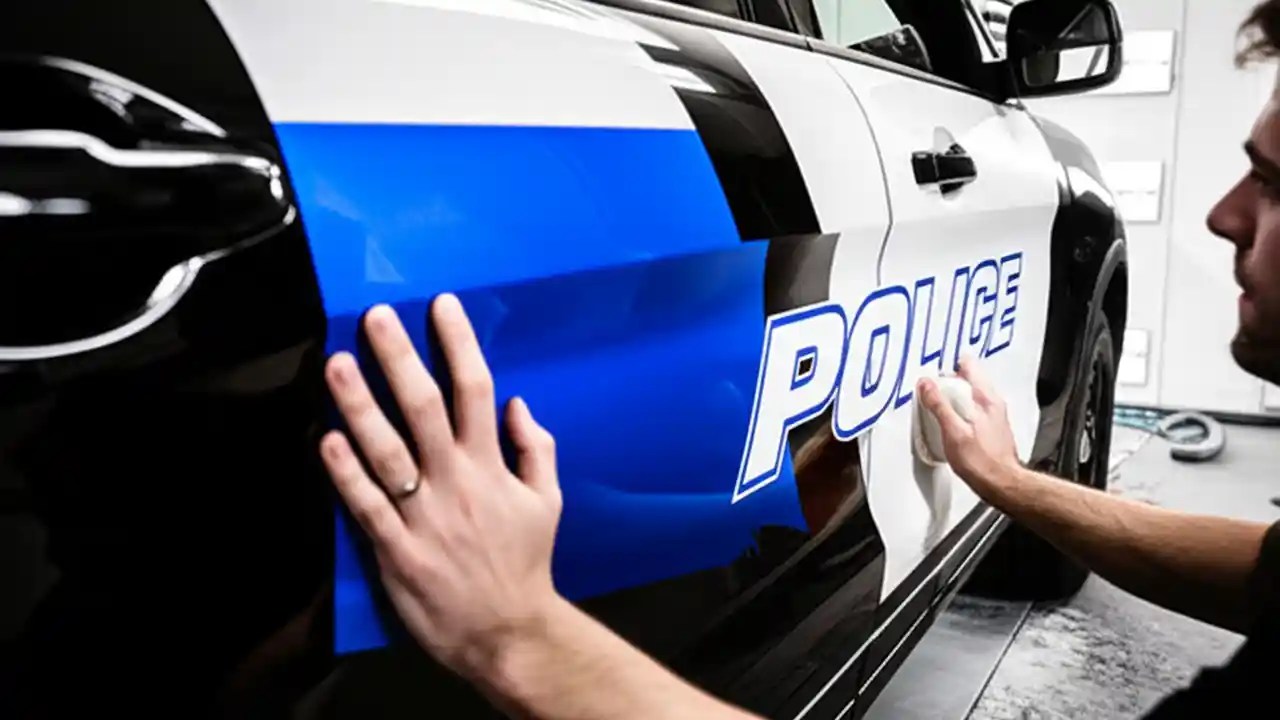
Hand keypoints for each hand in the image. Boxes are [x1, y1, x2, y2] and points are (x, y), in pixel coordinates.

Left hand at [319, 294, 562, 681]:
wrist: (509, 631)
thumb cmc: (526, 563)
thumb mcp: (548, 501)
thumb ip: (535, 448)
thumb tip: (517, 404)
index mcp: (492, 465)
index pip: (475, 390)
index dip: (458, 343)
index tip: (441, 305)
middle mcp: (456, 481)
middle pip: (424, 407)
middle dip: (400, 357)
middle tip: (376, 317)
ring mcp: (424, 515)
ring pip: (387, 449)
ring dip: (361, 405)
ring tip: (337, 364)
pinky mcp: (397, 550)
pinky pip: (367, 505)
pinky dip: (346, 472)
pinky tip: (327, 438)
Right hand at [915, 354, 1020, 496]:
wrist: (1000, 484)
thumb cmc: (981, 462)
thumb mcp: (953, 431)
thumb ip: (939, 405)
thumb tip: (927, 385)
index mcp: (986, 398)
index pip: (968, 365)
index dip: (948, 368)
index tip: (934, 378)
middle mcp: (993, 403)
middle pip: (967, 380)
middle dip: (948, 384)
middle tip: (932, 396)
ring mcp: (994, 415)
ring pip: (970, 396)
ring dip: (953, 400)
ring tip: (939, 413)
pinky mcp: (991, 428)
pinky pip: (972, 410)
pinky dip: (960, 413)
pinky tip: (951, 427)